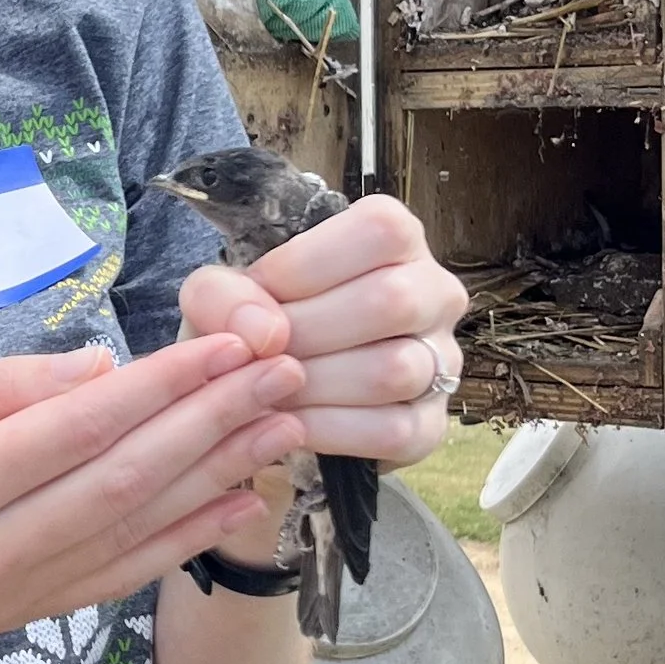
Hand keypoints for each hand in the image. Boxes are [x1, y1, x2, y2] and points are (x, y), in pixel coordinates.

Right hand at [0, 323, 305, 651]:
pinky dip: (181, 541)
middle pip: (122, 484)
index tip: (228, 344)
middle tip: (280, 373)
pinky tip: (233, 505)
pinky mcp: (16, 618)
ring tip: (280, 427)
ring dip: (214, 479)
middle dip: (210, 423)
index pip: (78, 432)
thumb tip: (100, 369)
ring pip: (131, 535)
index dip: (162, 387)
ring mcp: (4, 600)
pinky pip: (115, 579)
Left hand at [177, 195, 465, 471]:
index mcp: (394, 235)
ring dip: (316, 385)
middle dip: (306, 333)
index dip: (304, 267)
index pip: (376, 233)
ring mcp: (443, 360)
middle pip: (390, 302)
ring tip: (270, 388)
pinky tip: (291, 423)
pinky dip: (331, 430)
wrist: (261, 383)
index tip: (259, 294)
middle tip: (260, 353)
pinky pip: (396, 430)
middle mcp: (435, 291)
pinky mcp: (432, 423)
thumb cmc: (254, 318)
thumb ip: (224, 295)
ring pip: (396, 369)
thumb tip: (267, 334)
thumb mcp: (221, 292)